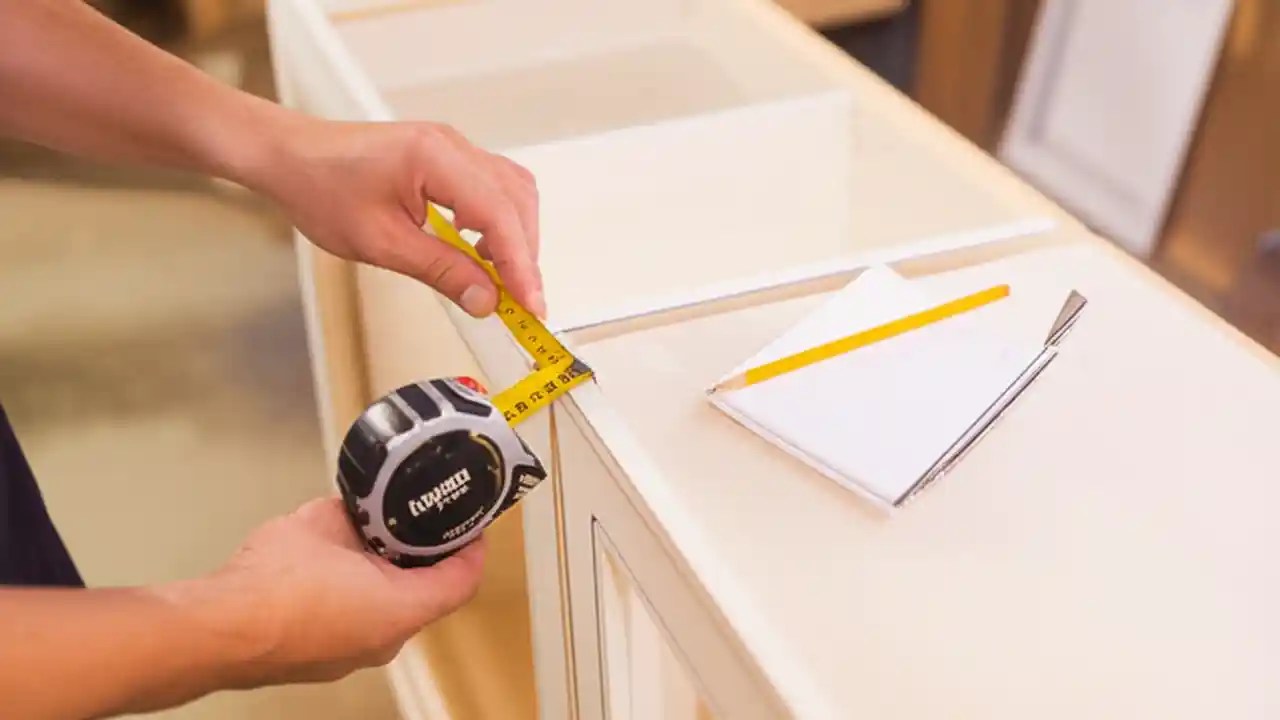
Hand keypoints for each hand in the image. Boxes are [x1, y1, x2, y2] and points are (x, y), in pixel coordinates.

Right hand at [212, 497, 485, 684]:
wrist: (220, 630)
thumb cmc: (277, 580)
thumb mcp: (321, 523)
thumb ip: (351, 513)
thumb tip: (357, 505)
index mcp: (399, 609)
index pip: (461, 580)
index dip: (471, 547)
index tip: (472, 524)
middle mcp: (386, 639)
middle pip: (426, 593)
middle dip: (424, 556)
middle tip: (419, 519)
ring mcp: (355, 656)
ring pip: (390, 608)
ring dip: (389, 575)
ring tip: (376, 536)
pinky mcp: (325, 661)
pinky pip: (357, 620)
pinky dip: (357, 593)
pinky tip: (337, 567)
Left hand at [249, 117, 544, 318]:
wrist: (289, 158)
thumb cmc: (320, 188)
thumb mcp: (380, 243)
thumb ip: (440, 271)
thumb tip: (485, 299)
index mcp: (435, 158)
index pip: (499, 214)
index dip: (521, 264)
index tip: (531, 305)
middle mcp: (452, 146)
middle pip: (516, 201)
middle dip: (524, 254)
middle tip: (520, 302)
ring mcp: (452, 148)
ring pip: (511, 193)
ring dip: (514, 239)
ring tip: (501, 281)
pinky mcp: (446, 158)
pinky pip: (491, 189)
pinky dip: (498, 225)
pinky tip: (481, 252)